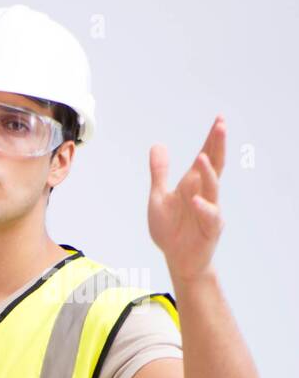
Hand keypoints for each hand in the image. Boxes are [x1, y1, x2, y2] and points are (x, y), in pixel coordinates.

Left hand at [148, 115, 225, 281]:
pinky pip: (209, 216)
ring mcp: (209, 210)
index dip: (212, 140)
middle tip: (220, 126)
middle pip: (215, 166)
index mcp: (193, 184)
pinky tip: (196, 201)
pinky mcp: (210, 228)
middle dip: (217, 146)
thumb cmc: (171, 228)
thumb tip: (158, 145)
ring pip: (212, 189)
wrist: (177, 258)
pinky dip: (203, 208)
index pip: (206, 157)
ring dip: (208, 173)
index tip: (219, 119)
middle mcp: (204, 193)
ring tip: (201, 157)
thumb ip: (160, 172)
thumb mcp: (158, 197)